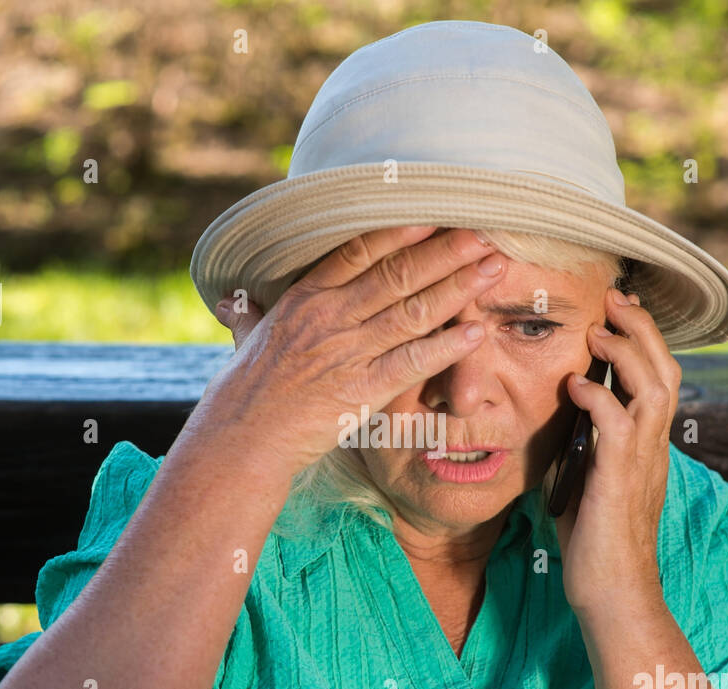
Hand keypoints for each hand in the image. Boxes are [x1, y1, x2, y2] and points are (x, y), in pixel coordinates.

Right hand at [196, 226, 508, 478]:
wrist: (240, 437)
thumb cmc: (243, 391)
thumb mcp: (245, 339)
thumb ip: (249, 315)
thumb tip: (234, 301)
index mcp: (305, 298)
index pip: (358, 252)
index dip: (400, 230)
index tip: (434, 212)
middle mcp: (329, 318)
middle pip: (396, 274)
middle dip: (445, 251)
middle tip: (484, 231)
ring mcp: (347, 353)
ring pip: (412, 311)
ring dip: (458, 288)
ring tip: (493, 268)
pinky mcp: (362, 390)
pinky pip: (413, 362)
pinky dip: (447, 347)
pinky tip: (477, 332)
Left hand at [554, 288, 681, 625]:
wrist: (613, 596)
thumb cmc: (595, 546)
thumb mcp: (586, 484)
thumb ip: (580, 449)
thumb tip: (555, 421)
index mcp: (648, 448)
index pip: (659, 379)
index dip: (643, 340)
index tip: (616, 312)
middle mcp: (653, 449)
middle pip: (666, 370)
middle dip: (641, 328)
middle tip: (613, 298)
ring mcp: (641, 465)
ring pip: (653, 389)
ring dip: (625, 353)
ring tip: (597, 331)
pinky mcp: (619, 483)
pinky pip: (618, 427)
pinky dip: (598, 398)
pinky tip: (574, 386)